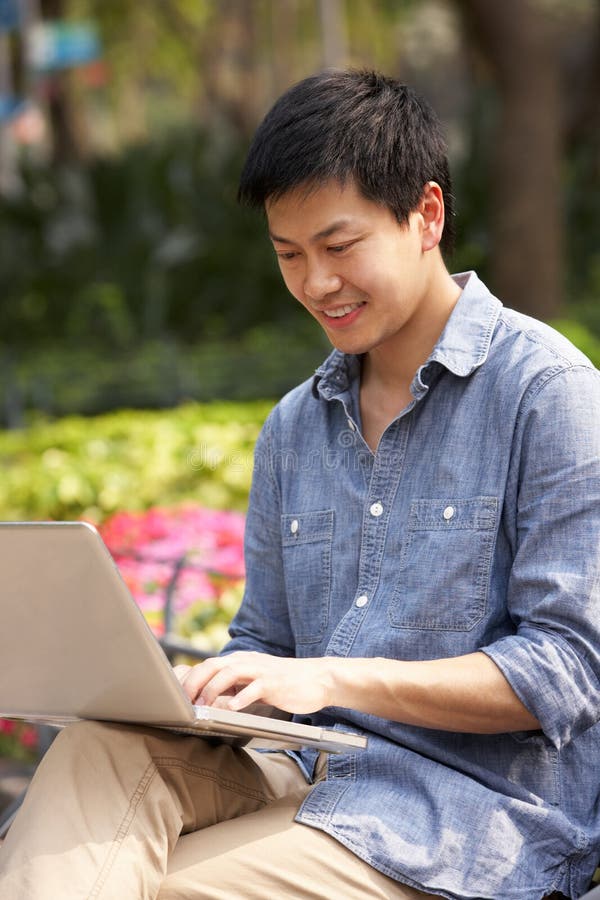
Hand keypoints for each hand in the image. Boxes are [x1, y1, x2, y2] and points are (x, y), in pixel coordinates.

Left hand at [173, 652, 335, 714]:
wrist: (317, 678)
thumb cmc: (283, 684)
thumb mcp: (253, 683)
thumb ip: (233, 687)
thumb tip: (207, 699)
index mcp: (240, 661)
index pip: (207, 665)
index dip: (190, 680)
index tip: (176, 698)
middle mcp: (247, 662)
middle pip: (213, 665)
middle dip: (194, 682)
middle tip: (183, 702)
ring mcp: (261, 671)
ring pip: (230, 672)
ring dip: (213, 689)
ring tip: (203, 705)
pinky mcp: (275, 683)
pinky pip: (255, 687)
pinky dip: (243, 697)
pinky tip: (234, 707)